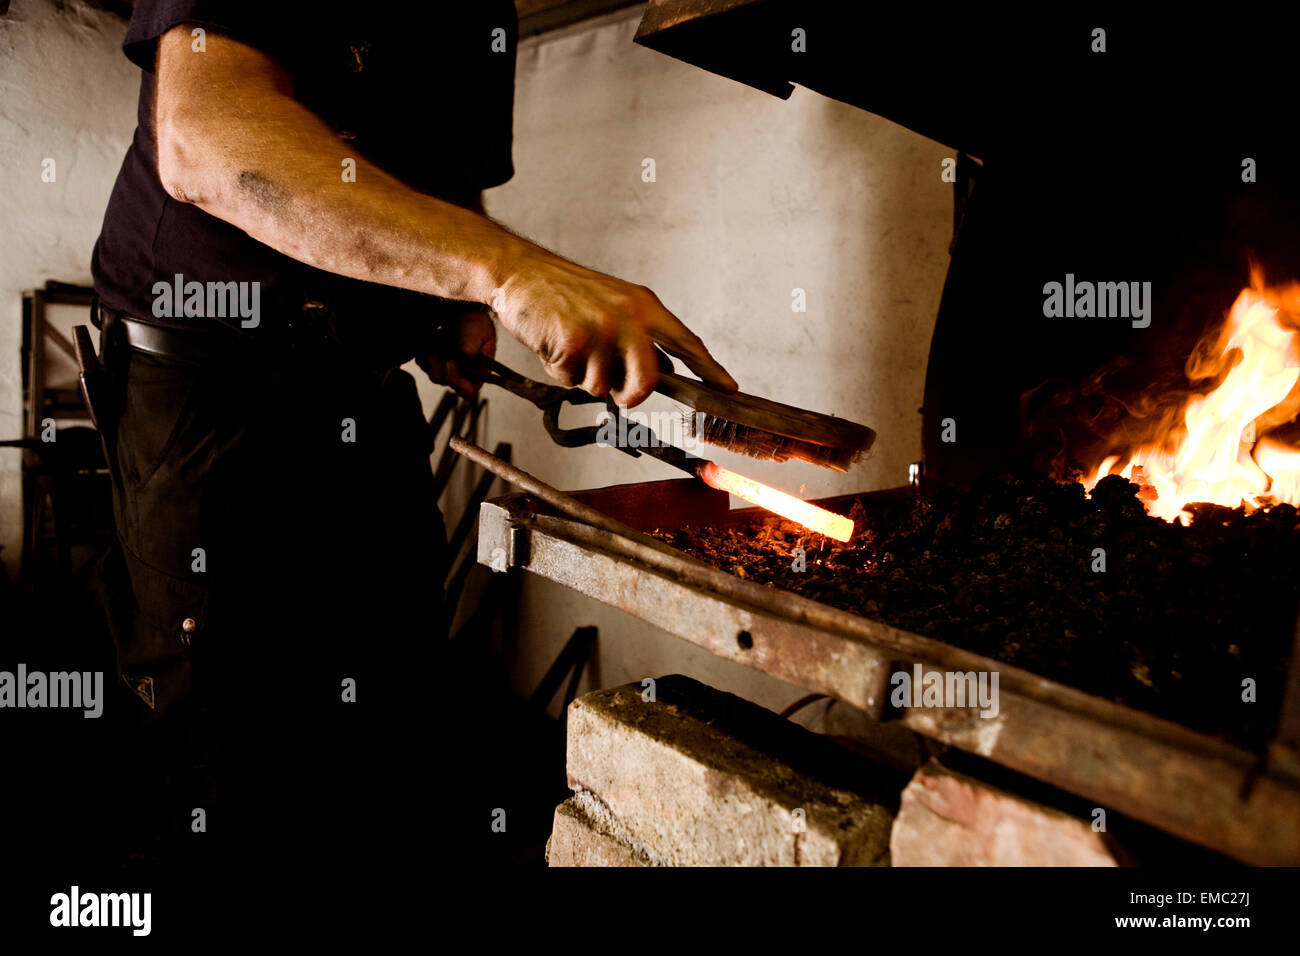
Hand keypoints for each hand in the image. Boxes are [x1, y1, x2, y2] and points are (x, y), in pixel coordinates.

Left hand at [416, 307, 496, 398]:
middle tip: (441, 343)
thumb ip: (471, 348)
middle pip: (445, 382)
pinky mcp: (432, 363)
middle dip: (440, 363)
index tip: (451, 362)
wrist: (466, 312)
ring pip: (432, 374)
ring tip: (439, 336)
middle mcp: (461, 376)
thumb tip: (464, 356)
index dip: (458, 383)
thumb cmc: (477, 326)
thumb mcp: (479, 334)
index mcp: (477, 374)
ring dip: (432, 355)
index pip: (467, 391)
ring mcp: (445, 370)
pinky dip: (425, 351)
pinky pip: (422, 364)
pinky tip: (434, 338)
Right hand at [491, 250, 736, 406]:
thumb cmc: (565, 292)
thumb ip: (637, 336)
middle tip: (616, 390)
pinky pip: (570, 379)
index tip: (728, 388)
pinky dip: (557, 369)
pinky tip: (552, 342)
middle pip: (648, 381)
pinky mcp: (573, 341)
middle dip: (631, 394)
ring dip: (582, 376)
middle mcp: (629, 317)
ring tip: (569, 344)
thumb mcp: (613, 304)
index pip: (686, 341)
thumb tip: (658, 374)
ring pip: (602, 386)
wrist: (520, 272)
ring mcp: (601, 329)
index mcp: (644, 305)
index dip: (709, 368)